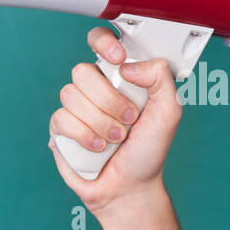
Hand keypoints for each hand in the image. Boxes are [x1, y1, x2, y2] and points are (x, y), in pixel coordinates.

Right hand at [48, 26, 183, 216]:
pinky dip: (84, 136)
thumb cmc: (149, 150)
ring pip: (71, 96)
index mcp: (119, 76)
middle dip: (109, 100)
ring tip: (116, 138)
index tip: (119, 58)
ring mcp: (75, 108)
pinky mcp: (60, 129)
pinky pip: (61, 119)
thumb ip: (160, 78)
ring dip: (100, 122)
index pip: (100, 41)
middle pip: (82, 71)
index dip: (103, 43)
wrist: (130, 188)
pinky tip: (98, 148)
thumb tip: (129, 65)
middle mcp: (95, 88)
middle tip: (129, 119)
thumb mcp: (169, 112)